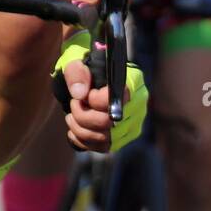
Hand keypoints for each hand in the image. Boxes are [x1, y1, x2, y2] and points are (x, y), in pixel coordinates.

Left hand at [54, 33, 147, 152]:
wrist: (88, 80)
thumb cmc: (84, 68)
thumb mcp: (75, 61)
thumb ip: (76, 72)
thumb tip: (80, 94)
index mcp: (133, 80)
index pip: (117, 99)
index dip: (94, 100)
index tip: (85, 93)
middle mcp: (139, 104)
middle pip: (108, 123)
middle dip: (82, 116)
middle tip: (73, 105)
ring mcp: (133, 124)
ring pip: (104, 139)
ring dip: (80, 129)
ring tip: (71, 117)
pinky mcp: (124, 138)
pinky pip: (103, 148)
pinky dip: (83, 142)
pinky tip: (74, 131)